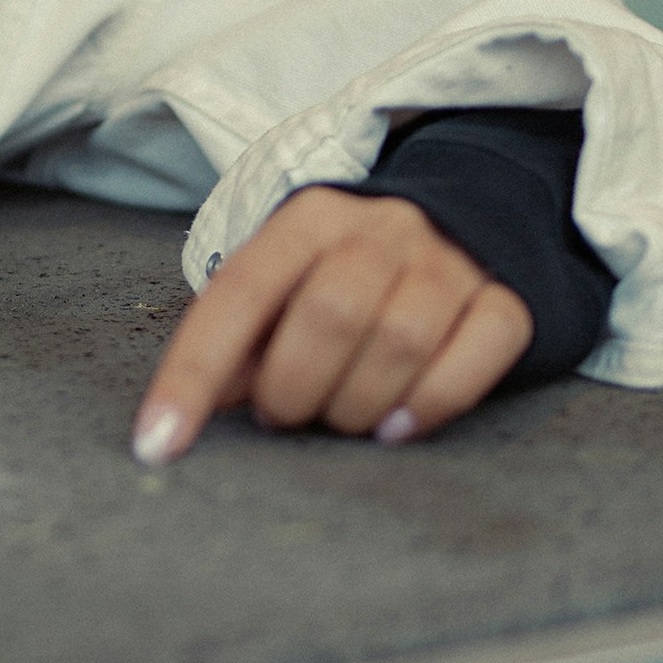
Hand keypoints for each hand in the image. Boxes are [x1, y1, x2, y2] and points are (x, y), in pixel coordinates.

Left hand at [130, 187, 531, 464]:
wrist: (468, 219)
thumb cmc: (350, 271)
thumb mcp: (287, 283)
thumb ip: (241, 337)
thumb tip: (184, 411)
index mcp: (307, 219)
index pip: (237, 294)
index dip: (192, 373)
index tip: (157, 443)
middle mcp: (379, 229)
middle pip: (327, 316)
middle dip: (292, 390)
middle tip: (286, 416)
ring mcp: (447, 261)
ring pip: (399, 340)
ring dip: (355, 405)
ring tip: (338, 420)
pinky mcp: (504, 298)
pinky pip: (477, 353)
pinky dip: (431, 404)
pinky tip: (396, 429)